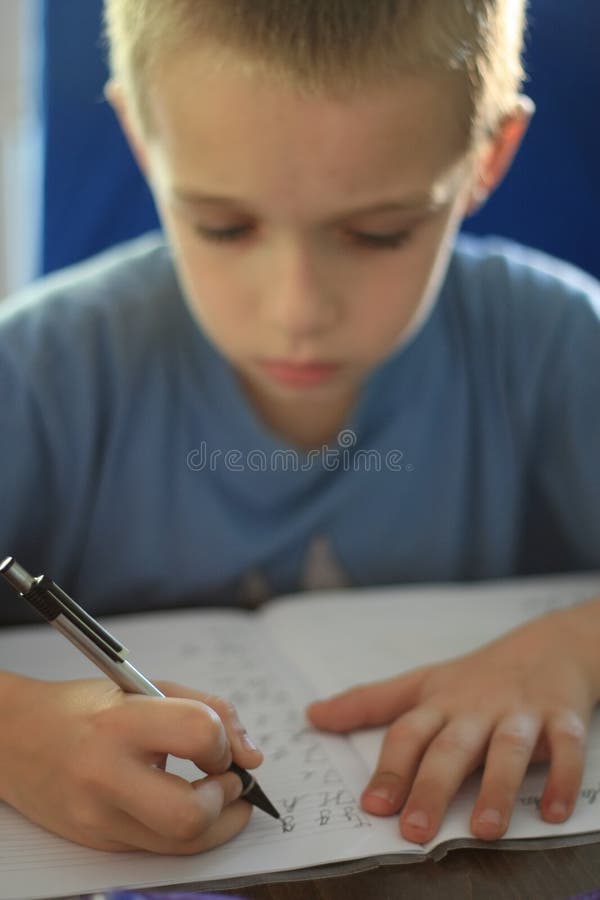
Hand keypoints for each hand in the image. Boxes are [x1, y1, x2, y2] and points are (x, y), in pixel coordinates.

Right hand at [0, 674, 261, 852]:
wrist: (14, 739)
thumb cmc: (86, 707)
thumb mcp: (145, 687)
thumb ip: (207, 708)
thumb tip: (252, 755)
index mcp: (120, 723)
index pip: (197, 733)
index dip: (223, 740)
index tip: (220, 742)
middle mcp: (106, 776)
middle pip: (190, 814)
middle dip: (227, 800)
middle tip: (228, 780)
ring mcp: (100, 819)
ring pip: (182, 845)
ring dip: (219, 822)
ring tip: (219, 795)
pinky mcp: (100, 844)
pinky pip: (161, 850)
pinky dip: (187, 831)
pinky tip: (186, 804)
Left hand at [307, 606, 596, 843]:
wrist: (548, 645)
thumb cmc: (476, 675)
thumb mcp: (421, 683)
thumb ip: (369, 703)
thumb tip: (311, 715)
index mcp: (440, 703)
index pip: (408, 733)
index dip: (389, 769)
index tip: (372, 805)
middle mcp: (477, 709)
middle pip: (451, 747)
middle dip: (431, 788)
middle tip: (414, 830)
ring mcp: (521, 713)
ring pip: (509, 750)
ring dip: (497, 788)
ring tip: (482, 830)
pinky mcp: (563, 717)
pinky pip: (567, 748)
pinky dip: (563, 777)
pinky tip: (553, 812)